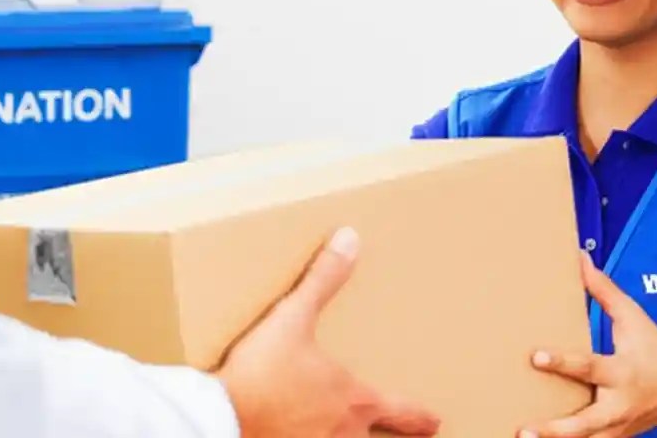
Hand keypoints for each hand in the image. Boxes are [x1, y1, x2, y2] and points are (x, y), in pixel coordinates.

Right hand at [216, 227, 440, 437]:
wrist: (221, 417)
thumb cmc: (262, 370)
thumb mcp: (292, 318)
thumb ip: (322, 279)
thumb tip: (349, 238)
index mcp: (352, 400)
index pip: (400, 411)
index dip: (419, 416)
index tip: (435, 421)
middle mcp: (342, 434)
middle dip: (386, 437)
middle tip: (404, 436)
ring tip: (340, 432)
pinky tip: (293, 436)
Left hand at [518, 251, 656, 437]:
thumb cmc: (655, 348)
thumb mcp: (633, 317)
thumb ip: (603, 290)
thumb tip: (579, 258)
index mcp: (623, 372)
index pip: (590, 367)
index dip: (563, 363)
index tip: (536, 357)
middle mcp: (619, 404)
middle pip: (587, 422)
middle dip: (557, 429)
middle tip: (525, 429)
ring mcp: (616, 427)